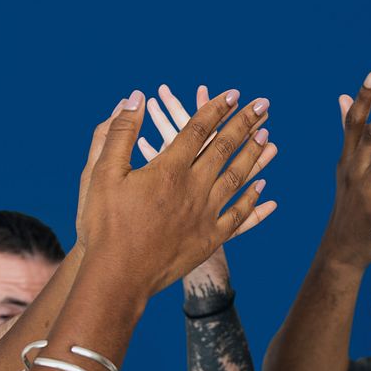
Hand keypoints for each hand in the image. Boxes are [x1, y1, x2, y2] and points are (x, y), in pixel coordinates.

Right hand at [81, 89, 271, 295]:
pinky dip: (253, 203)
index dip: (216, 109)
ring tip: (268, 140)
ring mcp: (206, 215)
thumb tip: (135, 98)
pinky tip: (265, 192)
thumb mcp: (101, 173)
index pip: (198, 129)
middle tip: (263, 106)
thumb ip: (120, 132)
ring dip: (254, 157)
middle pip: (225, 148)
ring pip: (237, 179)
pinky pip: (239, 218)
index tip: (233, 94)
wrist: (118, 275)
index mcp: (169, 169)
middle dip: (245, 124)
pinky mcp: (210, 240)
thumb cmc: (103, 224)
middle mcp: (194, 188)